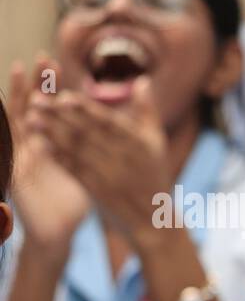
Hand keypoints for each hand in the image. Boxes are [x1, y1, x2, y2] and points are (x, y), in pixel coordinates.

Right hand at [7, 56, 90, 260]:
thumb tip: (108, 122)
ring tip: (20, 78)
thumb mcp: (84, 168)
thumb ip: (94, 144)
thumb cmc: (69, 200)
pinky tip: (17, 121)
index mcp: (47, 141)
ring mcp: (19, 159)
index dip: (48, 85)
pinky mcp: (14, 176)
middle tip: (37, 59)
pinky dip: (12, 136)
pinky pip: (10, 152)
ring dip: (17, 102)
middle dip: (31, 84)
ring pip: (15, 124)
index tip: (53, 61)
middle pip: (27, 108)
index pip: (46, 107)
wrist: (57, 233)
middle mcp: (29, 145)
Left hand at [26, 74, 171, 237]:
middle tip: (36, 99)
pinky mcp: (97, 190)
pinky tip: (40, 144)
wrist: (153, 220)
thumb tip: (141, 81)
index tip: (65, 95)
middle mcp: (123, 158)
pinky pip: (74, 170)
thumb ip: (147, 111)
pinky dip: (57, 157)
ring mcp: (109, 175)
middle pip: (86, 133)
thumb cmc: (155, 176)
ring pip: (77, 150)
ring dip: (52, 133)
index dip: (85, 109)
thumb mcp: (157, 142)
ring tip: (32, 117)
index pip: (107, 122)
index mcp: (138, 143)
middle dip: (60, 116)